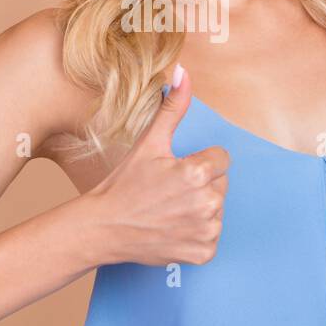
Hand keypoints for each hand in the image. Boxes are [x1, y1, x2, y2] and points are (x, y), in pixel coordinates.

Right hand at [87, 65, 229, 266]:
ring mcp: (207, 230)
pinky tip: (173, 229)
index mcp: (198, 172)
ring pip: (217, 209)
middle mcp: (208, 202)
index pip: (221, 159)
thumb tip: (184, 72)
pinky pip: (212, 236)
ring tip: (169, 210)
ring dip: (199, 209)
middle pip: (221, 184)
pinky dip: (196, 235)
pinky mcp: (204, 253)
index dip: (199, 162)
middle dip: (200, 185)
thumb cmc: (125, 184)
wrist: (104, 227)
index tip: (175, 172)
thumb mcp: (149, 143)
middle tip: (169, 191)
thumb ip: (173, 107)